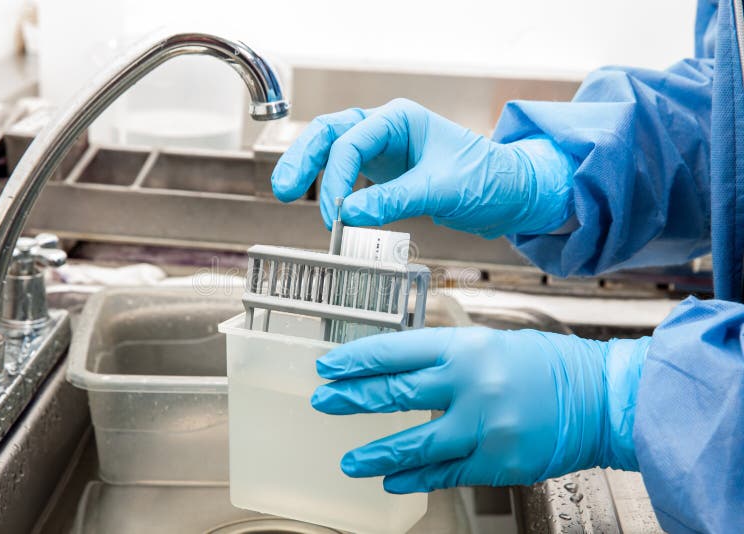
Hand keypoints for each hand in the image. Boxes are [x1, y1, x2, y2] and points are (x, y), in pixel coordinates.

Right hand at [271, 98, 574, 237]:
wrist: (512, 193)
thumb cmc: (488, 178)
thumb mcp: (441, 189)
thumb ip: (395, 200)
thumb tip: (350, 214)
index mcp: (400, 119)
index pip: (351, 140)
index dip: (336, 176)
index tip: (336, 211)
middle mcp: (386, 129)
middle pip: (329, 134)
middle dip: (303, 159)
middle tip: (283, 188)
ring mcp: (383, 150)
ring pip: (332, 151)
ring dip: (310, 170)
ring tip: (286, 192)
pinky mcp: (384, 173)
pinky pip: (347, 175)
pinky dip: (331, 188)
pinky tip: (322, 206)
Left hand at [311, 327, 648, 492]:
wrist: (601, 398)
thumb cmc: (548, 365)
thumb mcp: (492, 343)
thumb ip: (447, 357)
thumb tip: (399, 370)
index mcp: (467, 347)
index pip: (397, 350)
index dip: (357, 359)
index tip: (330, 366)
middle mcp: (471, 384)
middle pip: (396, 393)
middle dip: (352, 399)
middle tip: (325, 402)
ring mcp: (484, 427)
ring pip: (414, 444)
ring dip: (375, 453)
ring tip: (348, 461)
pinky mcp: (497, 462)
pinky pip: (445, 473)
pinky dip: (414, 477)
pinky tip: (392, 480)